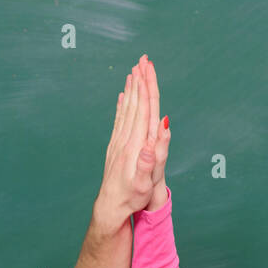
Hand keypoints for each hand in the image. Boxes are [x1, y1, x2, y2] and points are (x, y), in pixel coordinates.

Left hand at [99, 54, 167, 219]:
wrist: (110, 207)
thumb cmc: (131, 197)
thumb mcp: (143, 182)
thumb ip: (150, 158)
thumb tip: (157, 135)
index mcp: (135, 145)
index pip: (143, 111)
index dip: (146, 89)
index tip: (147, 70)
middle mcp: (126, 140)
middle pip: (135, 104)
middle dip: (139, 81)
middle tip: (142, 60)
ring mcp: (119, 142)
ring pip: (126, 109)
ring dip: (131, 89)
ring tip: (133, 72)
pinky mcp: (116, 147)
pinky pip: (119, 120)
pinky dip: (122, 105)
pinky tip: (121, 97)